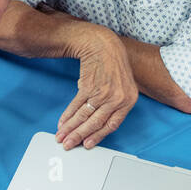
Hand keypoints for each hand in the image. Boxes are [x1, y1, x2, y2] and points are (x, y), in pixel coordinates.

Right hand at [56, 27, 137, 149]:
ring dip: (70, 128)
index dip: (97, 137)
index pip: (112, 125)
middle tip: (68, 144)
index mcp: (129, 100)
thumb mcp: (123, 86)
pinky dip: (68, 115)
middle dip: (79, 136)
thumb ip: (115, 105)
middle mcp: (117, 98)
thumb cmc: (113, 65)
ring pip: (84, 116)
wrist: (104, 45)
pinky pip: (76, 105)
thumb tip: (98, 124)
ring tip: (62, 135)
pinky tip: (62, 121)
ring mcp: (103, 92)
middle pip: (95, 123)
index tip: (87, 144)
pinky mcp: (89, 85)